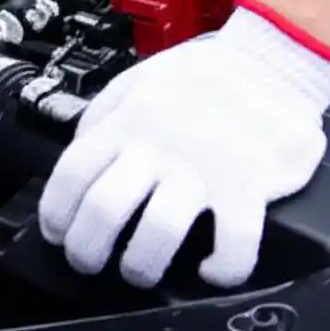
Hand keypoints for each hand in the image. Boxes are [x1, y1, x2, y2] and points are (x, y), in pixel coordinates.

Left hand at [38, 0, 329, 288]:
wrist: (274, 59)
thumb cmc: (205, 76)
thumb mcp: (138, 81)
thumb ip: (104, 118)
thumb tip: (80, 159)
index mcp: (128, 121)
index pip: (72, 173)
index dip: (55, 214)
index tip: (58, 234)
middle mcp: (159, 146)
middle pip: (104, 210)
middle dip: (86, 250)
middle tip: (89, 261)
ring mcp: (204, 168)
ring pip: (157, 234)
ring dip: (141, 266)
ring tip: (141, 271)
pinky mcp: (248, 186)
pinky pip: (235, 244)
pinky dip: (222, 270)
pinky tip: (211, 270)